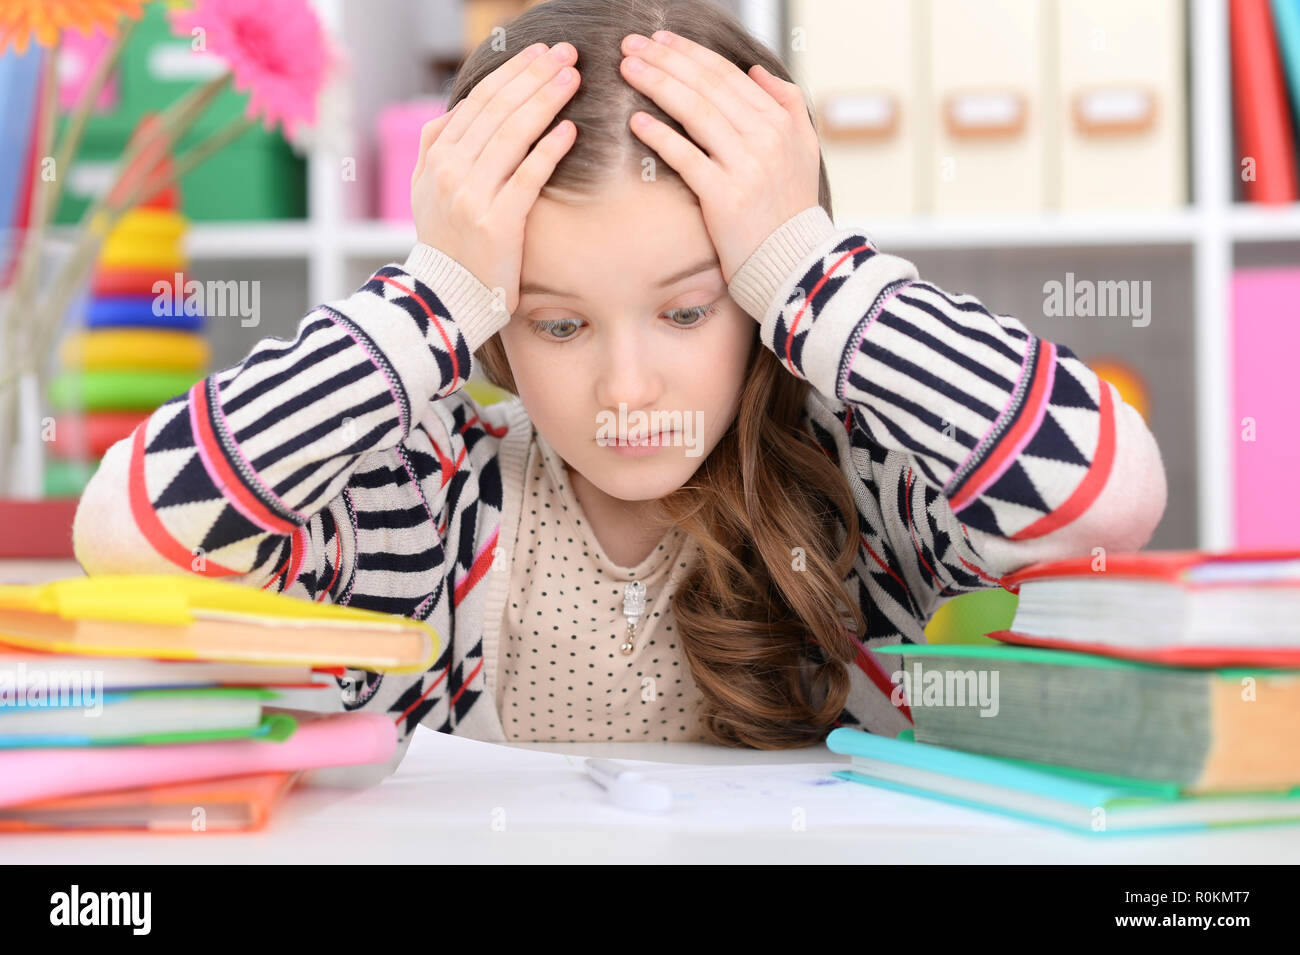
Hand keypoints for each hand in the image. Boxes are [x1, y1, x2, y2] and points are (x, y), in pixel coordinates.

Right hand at [410, 41, 580, 315]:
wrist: (444, 299)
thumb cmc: (448, 245)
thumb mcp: (427, 192)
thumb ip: (438, 148)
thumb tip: (458, 109)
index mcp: (436, 159)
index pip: (478, 102)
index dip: (510, 73)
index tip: (539, 54)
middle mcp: (450, 173)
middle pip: (497, 110)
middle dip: (534, 76)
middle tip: (566, 53)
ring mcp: (472, 197)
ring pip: (512, 135)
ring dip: (545, 100)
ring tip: (572, 77)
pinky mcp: (497, 224)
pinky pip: (527, 177)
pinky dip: (548, 150)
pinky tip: (569, 130)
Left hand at [619, 30, 820, 286]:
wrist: (794, 261)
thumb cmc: (791, 208)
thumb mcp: (804, 149)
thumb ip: (788, 103)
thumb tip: (756, 71)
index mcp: (780, 121)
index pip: (728, 74)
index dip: (690, 53)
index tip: (660, 41)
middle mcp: (765, 137)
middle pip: (707, 86)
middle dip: (665, 60)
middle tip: (632, 44)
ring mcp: (746, 166)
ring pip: (695, 112)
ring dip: (657, 84)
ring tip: (628, 69)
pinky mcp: (725, 197)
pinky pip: (686, 157)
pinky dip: (660, 136)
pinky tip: (636, 121)